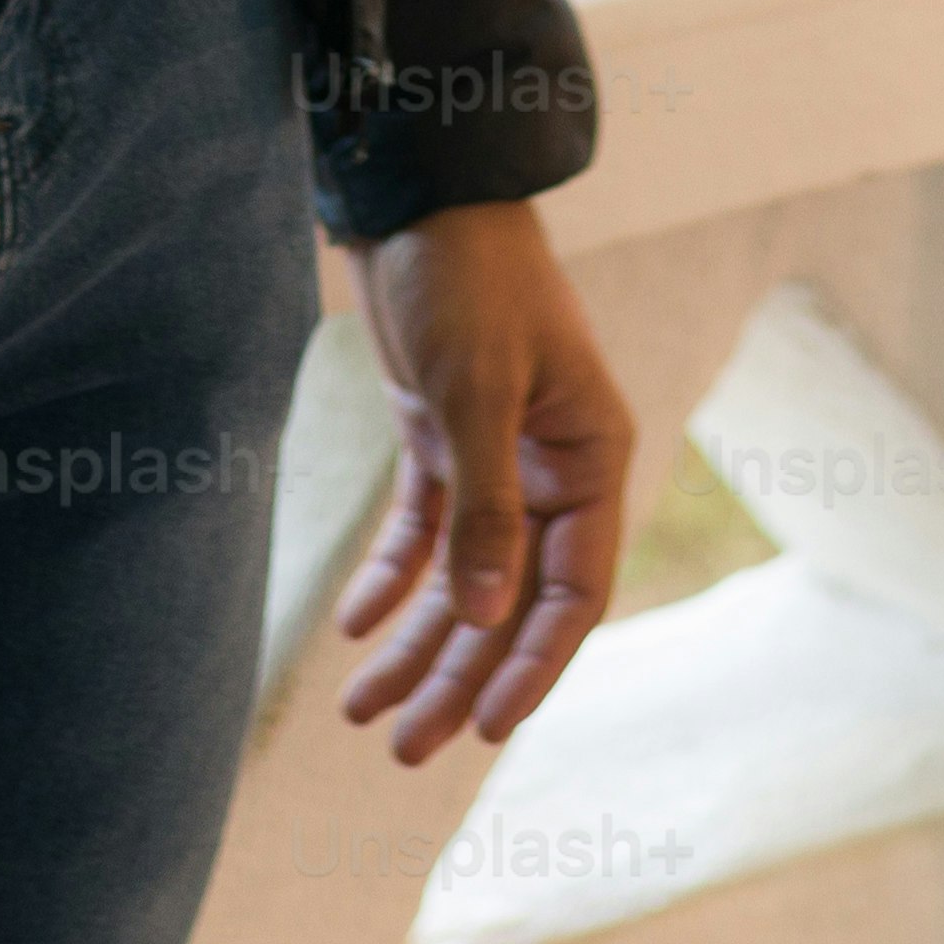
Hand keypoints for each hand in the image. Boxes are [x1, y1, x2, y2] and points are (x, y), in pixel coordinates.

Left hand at [332, 200, 633, 760]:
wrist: (420, 195)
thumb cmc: (467, 279)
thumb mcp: (477, 392)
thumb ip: (485, 507)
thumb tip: (488, 618)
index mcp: (591, 459)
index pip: (574, 592)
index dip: (533, 666)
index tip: (484, 729)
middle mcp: (552, 471)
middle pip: (509, 603)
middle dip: (457, 676)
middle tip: (401, 749)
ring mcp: (498, 458)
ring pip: (463, 580)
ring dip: (416, 645)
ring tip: (362, 712)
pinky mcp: (444, 439)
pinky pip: (423, 533)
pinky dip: (391, 581)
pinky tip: (353, 627)